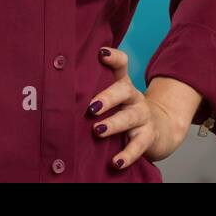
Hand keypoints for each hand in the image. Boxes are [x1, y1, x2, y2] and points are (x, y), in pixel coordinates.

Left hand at [86, 47, 191, 168]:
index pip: (121, 65)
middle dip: (107, 97)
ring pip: (130, 117)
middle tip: (91, 107)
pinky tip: (116, 162)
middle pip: (123, 91)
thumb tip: (56, 86)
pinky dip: (127, 155)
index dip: (113, 57)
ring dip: (114, 124)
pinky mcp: (148, 137)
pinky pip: (138, 146)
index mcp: (122, 84)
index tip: (101, 53)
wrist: (159, 129)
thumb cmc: (123, 110)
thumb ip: (91, 89)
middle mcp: (134, 97)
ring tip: (98, 131)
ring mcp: (143, 116)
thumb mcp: (112, 97)